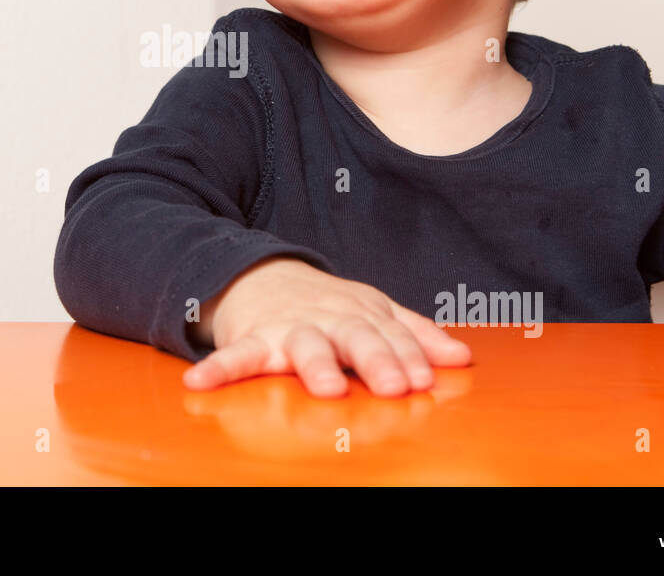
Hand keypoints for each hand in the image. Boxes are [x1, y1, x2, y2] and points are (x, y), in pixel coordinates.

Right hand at [182, 256, 470, 397]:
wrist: (257, 275)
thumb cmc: (324, 304)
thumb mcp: (372, 310)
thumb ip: (414, 333)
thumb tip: (461, 357)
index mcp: (360, 313)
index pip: (391, 334)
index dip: (409, 355)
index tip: (424, 379)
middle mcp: (327, 318)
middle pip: (355, 336)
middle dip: (376, 359)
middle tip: (394, 386)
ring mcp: (288, 327)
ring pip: (304, 344)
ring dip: (314, 364)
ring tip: (326, 388)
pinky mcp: (251, 338)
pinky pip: (236, 355)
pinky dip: (218, 369)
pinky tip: (201, 384)